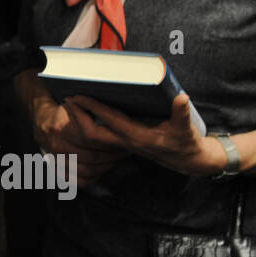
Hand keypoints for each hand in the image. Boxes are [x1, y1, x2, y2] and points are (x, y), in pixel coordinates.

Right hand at [32, 96, 127, 185]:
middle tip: (124, 151)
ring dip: (105, 167)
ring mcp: (55, 159)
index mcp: (61, 127)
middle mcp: (56, 144)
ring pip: (86, 171)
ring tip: (115, 160)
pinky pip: (78, 181)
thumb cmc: (64, 112)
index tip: (123, 140)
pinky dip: (93, 179)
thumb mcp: (75, 105)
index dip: (110, 141)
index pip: (91, 139)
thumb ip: (90, 111)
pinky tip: (101, 171)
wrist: (43, 120)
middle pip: (91, 157)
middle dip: (112, 155)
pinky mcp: (56, 170)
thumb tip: (114, 120)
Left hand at [66, 93, 224, 176]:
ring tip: (71, 101)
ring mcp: (123, 143)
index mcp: (139, 137)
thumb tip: (182, 98)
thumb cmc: (186, 142)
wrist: (188, 161)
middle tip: (67, 97)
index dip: (94, 108)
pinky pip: (99, 135)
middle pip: (93, 134)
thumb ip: (182, 113)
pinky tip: (82, 111)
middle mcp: (127, 142)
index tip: (79, 95)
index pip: (110, 121)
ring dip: (81, 119)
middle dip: (78, 116)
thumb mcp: (186, 129)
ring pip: (93, 136)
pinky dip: (89, 123)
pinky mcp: (123, 142)